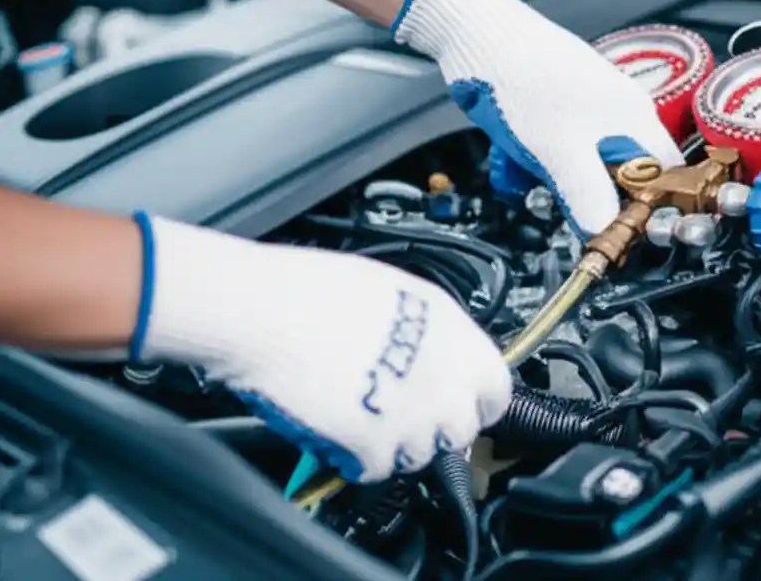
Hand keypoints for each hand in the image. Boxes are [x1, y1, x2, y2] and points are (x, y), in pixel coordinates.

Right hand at [130, 214, 511, 482]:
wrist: (264, 312)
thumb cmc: (312, 291)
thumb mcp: (396, 292)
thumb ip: (429, 331)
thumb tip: (435, 353)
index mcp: (453, 333)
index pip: (496, 388)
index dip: (475, 400)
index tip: (460, 404)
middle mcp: (442, 377)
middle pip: (460, 429)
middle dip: (434, 426)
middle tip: (399, 413)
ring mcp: (412, 416)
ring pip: (420, 454)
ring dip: (395, 443)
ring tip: (359, 414)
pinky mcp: (375, 446)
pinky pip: (377, 469)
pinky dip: (357, 458)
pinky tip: (337, 430)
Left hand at [393, 0, 684, 235]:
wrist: (475, 35)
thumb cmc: (522, 80)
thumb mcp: (559, 153)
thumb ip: (589, 201)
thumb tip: (605, 235)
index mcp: (634, 118)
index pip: (665, 176)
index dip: (646, 207)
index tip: (617, 230)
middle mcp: (616, 111)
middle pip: (616, 176)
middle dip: (582, 197)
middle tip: (556, 200)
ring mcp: (583, 108)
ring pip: (578, 167)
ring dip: (548, 181)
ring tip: (523, 175)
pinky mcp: (552, 108)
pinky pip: (551, 151)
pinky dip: (530, 163)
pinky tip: (508, 160)